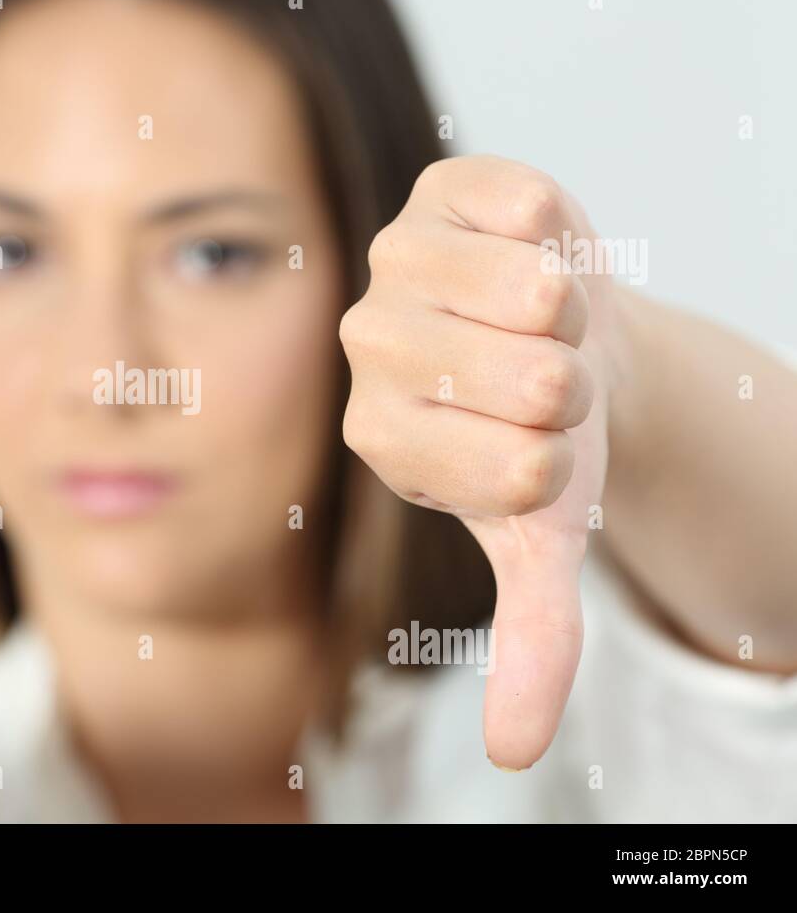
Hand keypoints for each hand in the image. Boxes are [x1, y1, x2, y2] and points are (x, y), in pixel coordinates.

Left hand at [339, 155, 614, 769]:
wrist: (562, 340)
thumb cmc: (545, 439)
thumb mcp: (541, 541)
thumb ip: (530, 639)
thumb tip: (512, 755)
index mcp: (383, 438)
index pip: (520, 471)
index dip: (570, 459)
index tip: (540, 446)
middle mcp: (365, 346)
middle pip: (535, 381)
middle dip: (580, 390)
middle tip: (544, 379)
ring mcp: (395, 260)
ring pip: (535, 292)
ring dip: (579, 318)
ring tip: (543, 322)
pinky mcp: (439, 190)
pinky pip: (528, 202)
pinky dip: (563, 231)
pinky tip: (533, 252)